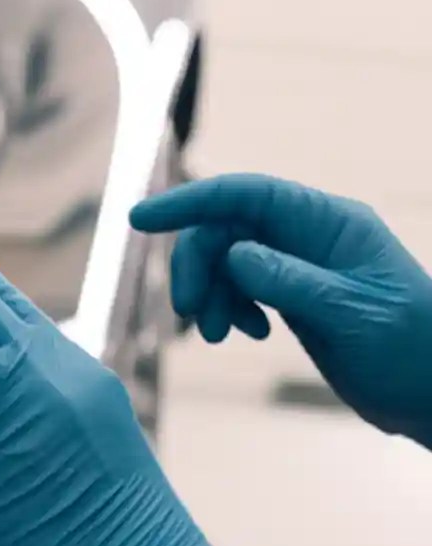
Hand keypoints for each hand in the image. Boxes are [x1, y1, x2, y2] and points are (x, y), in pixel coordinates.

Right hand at [131, 174, 431, 446]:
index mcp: (330, 222)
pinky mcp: (292, 296)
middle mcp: (310, 235)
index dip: (191, 201)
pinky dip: (228, 308)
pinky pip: (238, 287)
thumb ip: (289, 280)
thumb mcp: (351, 313)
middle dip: (198, 266)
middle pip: (225, 228)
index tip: (140, 219)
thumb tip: (234, 254)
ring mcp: (299, 265)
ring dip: (210, 293)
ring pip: (225, 259)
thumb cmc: (412, 351)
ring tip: (217, 335)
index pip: (246, 195)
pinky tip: (245, 333)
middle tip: (193, 314)